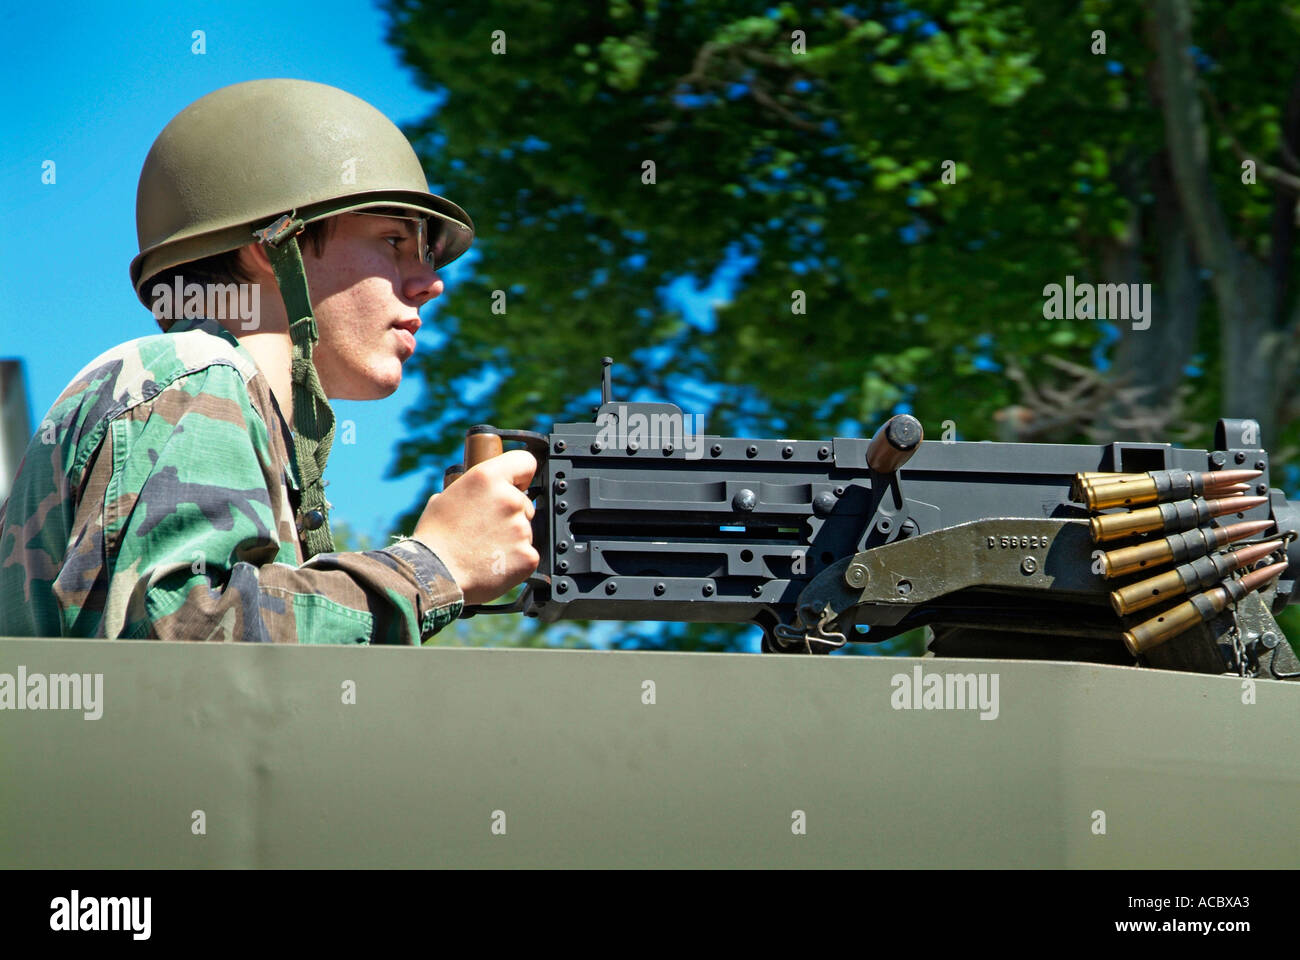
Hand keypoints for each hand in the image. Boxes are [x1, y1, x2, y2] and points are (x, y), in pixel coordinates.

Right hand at [412, 449, 538, 603]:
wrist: (434, 575)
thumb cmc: (435, 539)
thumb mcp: (446, 498)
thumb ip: (473, 490)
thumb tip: (481, 494)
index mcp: (488, 477)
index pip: (525, 462)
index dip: (521, 475)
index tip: (516, 486)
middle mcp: (509, 498)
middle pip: (525, 502)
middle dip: (511, 515)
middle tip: (486, 530)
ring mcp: (521, 528)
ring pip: (525, 530)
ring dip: (511, 539)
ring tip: (484, 550)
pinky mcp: (528, 555)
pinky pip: (528, 555)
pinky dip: (515, 561)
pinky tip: (493, 564)